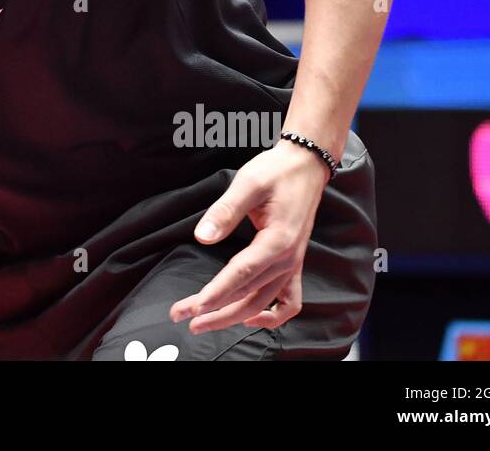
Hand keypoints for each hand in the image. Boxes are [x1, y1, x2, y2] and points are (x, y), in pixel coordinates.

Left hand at [169, 140, 330, 333]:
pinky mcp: (293, 264)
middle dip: (215, 312)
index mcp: (277, 241)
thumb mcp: (248, 183)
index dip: (215, 294)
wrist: (306, 167)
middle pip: (249, 296)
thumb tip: (202, 235)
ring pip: (263, 304)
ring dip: (234, 317)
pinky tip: (251, 318)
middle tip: (183, 317)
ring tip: (205, 322)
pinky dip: (271, 316)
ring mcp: (292, 265)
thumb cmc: (276, 172)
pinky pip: (288, 302)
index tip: (192, 307)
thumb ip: (225, 210)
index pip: (241, 275)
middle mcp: (287, 259)